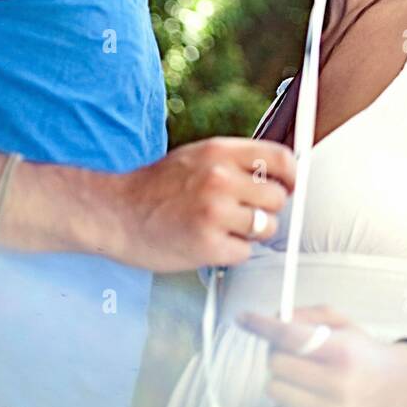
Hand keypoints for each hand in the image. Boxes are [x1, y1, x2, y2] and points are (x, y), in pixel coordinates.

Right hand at [105, 137, 295, 272]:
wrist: (115, 212)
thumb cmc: (155, 187)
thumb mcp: (197, 156)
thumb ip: (234, 161)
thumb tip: (276, 172)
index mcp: (220, 152)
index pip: (279, 158)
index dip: (291, 175)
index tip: (289, 186)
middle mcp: (220, 179)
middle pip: (278, 197)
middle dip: (266, 209)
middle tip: (245, 214)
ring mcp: (214, 213)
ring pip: (266, 227)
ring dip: (251, 233)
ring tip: (225, 229)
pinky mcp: (208, 246)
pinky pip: (244, 253)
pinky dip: (232, 253)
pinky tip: (211, 244)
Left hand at [238, 304, 406, 406]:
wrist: (388, 387)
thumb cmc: (359, 351)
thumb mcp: (342, 323)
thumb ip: (308, 315)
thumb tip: (274, 318)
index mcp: (342, 352)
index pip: (291, 337)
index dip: (263, 326)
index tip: (244, 317)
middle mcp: (337, 385)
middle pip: (276, 364)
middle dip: (277, 352)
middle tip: (290, 349)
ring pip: (274, 390)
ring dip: (282, 378)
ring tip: (302, 373)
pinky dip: (289, 401)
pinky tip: (309, 394)